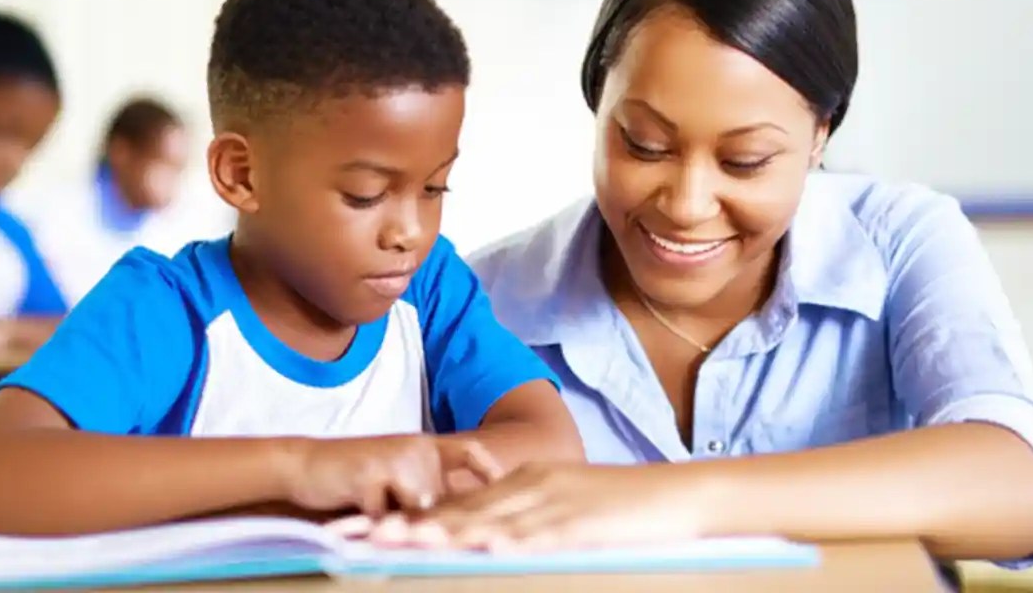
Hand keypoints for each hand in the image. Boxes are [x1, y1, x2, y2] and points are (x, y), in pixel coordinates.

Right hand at [281, 435, 502, 517]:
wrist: (305, 465)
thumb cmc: (355, 480)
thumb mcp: (396, 479)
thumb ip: (426, 492)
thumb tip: (464, 519)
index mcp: (425, 446)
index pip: (470, 454)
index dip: (491, 472)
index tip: (506, 489)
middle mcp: (416, 448)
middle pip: (443, 498)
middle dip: (432, 519)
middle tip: (415, 519)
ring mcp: (396, 458)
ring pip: (419, 509)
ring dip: (398, 520)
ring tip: (373, 505)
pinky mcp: (372, 474)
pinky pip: (387, 517)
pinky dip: (374, 523)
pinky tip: (359, 508)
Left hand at [343, 462, 709, 551]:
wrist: (681, 494)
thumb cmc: (625, 508)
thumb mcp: (567, 505)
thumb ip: (525, 518)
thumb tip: (488, 540)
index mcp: (522, 484)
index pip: (453, 505)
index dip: (406, 519)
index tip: (360, 531)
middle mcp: (527, 489)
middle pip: (453, 511)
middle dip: (401, 526)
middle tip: (351, 537)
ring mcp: (551, 504)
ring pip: (482, 521)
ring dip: (436, 533)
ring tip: (393, 543)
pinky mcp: (577, 523)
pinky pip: (532, 535)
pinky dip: (499, 542)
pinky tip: (473, 549)